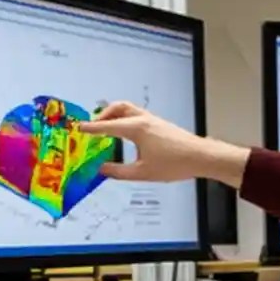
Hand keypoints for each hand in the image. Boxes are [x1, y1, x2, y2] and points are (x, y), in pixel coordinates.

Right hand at [80, 101, 250, 187]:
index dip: (91, 128)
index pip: (108, 126)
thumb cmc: (173, 164)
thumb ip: (118, 172)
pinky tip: (125, 133)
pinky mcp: (159, 124)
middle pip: (118, 108)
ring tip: (106, 128)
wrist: (200, 157)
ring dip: (114, 114)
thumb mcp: (142, 173)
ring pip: (128, 109)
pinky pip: (136, 115)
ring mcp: (152, 120)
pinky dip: (125, 118)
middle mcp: (143, 120)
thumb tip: (102, 169)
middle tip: (92, 126)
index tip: (79, 128)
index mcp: (136, 129)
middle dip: (102, 115)